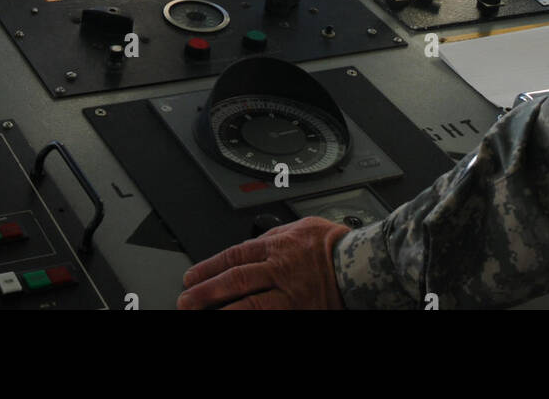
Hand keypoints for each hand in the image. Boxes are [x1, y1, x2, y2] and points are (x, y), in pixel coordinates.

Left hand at [177, 216, 351, 309]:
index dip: (209, 266)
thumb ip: (277, 233)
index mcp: (279, 244)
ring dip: (219, 310)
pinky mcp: (298, 311)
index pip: (234, 255)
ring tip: (197, 313)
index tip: (191, 276)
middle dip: (205, 290)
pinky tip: (231, 321)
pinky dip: (246, 320)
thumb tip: (255, 239)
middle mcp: (279, 269)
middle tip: (185, 299)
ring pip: (246, 304)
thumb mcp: (303, 227)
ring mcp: (288, 293)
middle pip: (234, 279)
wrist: (363, 262)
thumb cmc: (337, 244)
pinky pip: (266, 317)